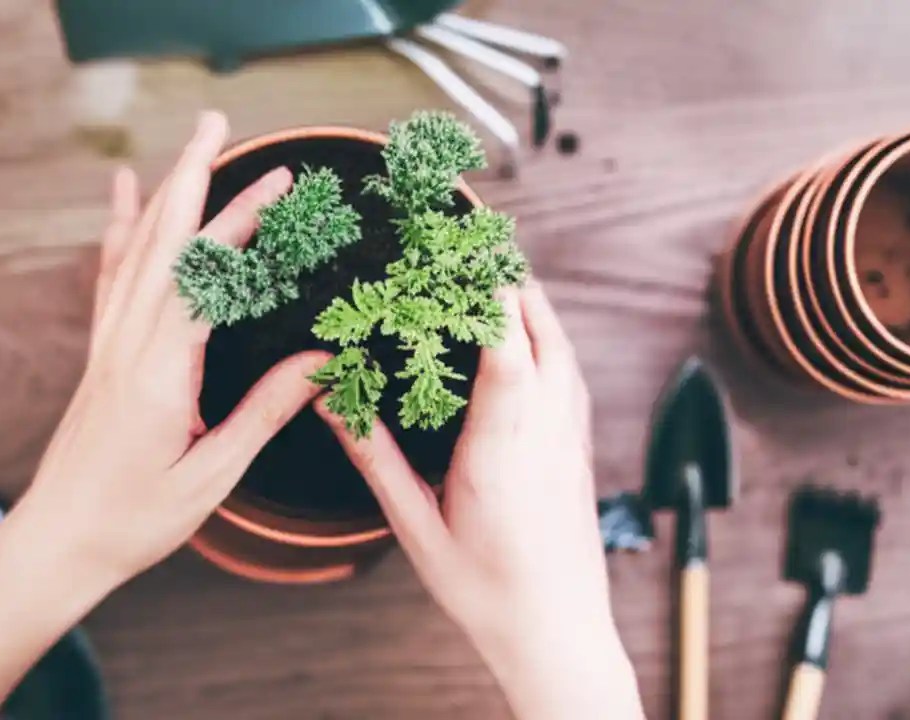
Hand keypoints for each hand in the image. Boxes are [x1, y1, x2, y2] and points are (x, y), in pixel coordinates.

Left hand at [11, 110, 327, 586]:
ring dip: (164, 190)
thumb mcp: (213, 475)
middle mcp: (128, 346)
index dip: (243, 223)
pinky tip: (124, 199)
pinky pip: (110, 277)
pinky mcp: (100, 355)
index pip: (206, 276)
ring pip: (137, 251)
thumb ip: (266, 412)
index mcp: (161, 373)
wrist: (59, 542)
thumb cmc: (134, 519)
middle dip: (193, 175)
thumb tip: (320, 361)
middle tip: (217, 122)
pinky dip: (121, 231)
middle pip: (164, 242)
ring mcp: (108, 346)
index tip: (279, 184)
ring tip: (188, 144)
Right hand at [316, 283, 643, 719]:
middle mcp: (547, 434)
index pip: (506, 353)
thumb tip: (329, 400)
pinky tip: (521, 328)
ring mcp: (572, 436)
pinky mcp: (580, 445)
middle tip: (468, 236)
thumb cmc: (486, 589)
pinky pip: (568, 368)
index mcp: (501, 454)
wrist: (556, 632)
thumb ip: (373, 459)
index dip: (485, 295)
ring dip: (528, 299)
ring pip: (561, 343)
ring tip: (489, 265)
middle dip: (506, 276)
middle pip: (542, 330)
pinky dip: (544, 332)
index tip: (455, 250)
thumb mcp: (414, 527)